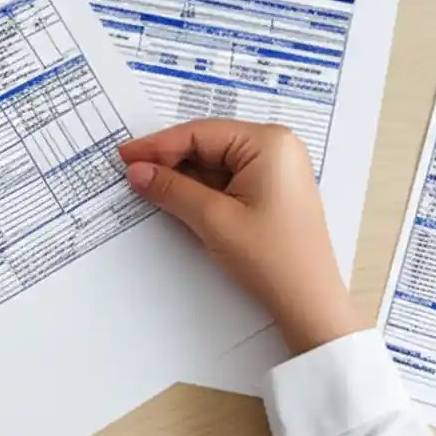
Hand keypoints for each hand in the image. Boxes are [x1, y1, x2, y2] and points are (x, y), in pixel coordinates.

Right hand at [119, 119, 360, 354]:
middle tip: (132, 172)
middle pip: (209, 144)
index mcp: (269, 143)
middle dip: (170, 160)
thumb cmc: (272, 258)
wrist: (309, 303)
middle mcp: (276, 147)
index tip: (126, 156)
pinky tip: (178, 197)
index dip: (158, 145)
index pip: (201, 133)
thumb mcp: (214, 220)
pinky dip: (202, 188)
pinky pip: (229, 178)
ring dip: (184, 176)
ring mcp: (277, 169)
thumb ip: (172, 189)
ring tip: (149, 187)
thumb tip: (138, 171)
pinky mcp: (273, 190)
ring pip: (216, 162)